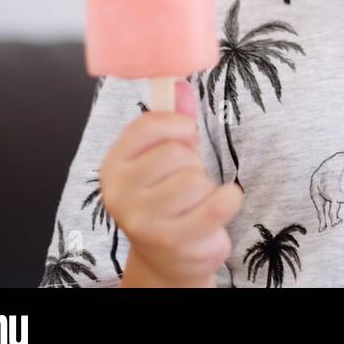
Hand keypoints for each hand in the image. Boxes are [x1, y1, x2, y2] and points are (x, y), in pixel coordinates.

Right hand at [100, 78, 242, 286]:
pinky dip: (229, 200)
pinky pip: (219, 203)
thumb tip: (178, 84)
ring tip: (195, 203)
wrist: (168, 259)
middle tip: (186, 182)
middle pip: (175, 153)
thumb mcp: (166, 156)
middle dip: (193, 163)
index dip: (177, 125)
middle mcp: (120, 194)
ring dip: (207, 187)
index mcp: (114, 166)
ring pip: (195, 179)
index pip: (147, 125)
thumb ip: (173, 121)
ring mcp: (143, 221)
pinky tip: (219, 208)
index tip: (185, 137)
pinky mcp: (173, 241)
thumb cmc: (169, 199)